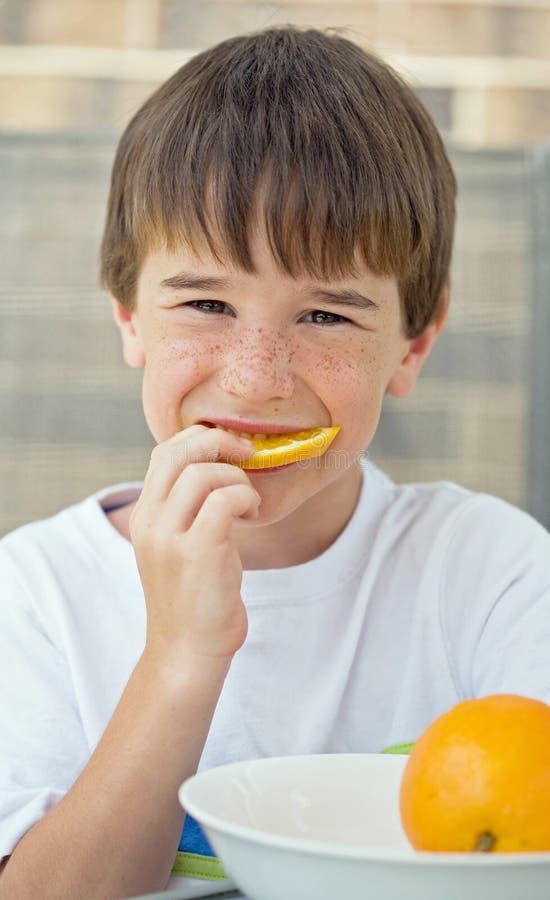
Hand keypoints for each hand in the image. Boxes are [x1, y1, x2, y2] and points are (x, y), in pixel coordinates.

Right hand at [129, 425, 260, 662]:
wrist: (187, 652)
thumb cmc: (195, 597)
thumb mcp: (178, 545)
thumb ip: (185, 509)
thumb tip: (216, 467)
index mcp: (144, 515)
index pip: (164, 452)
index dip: (201, 439)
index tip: (231, 450)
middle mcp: (150, 521)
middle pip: (178, 451)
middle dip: (219, 441)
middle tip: (248, 455)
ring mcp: (169, 537)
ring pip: (203, 473)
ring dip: (238, 480)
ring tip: (249, 504)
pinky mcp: (197, 552)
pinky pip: (224, 501)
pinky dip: (246, 499)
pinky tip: (252, 517)